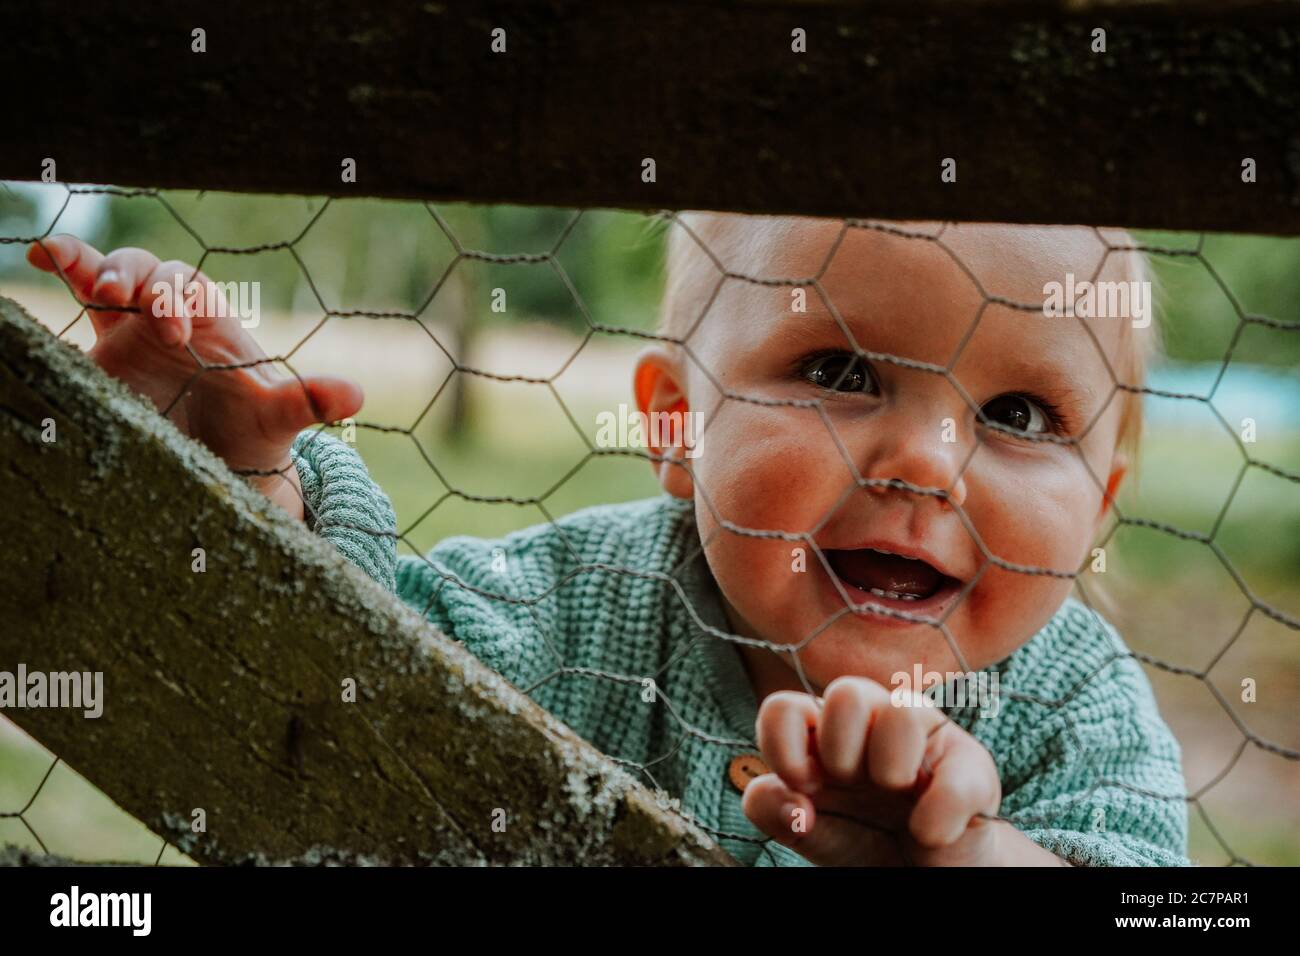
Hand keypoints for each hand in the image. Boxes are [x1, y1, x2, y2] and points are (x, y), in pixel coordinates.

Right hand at [27, 235, 362, 519]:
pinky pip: (85, 298)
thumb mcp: (278, 423)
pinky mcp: (108, 351)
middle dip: (139, 279)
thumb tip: (355, 396)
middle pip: (153, 273)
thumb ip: (308, 404)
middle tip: (127, 302)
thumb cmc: (252, 436)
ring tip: (91, 282)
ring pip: (116, 277)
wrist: (219, 466)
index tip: (173, 335)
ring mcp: (137, 330)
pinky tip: (41, 252)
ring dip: (99, 270)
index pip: (194, 290)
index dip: (178, 299)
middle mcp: (176, 318)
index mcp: (216, 324)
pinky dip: (70, 269)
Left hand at [742, 675, 1003, 864]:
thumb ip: (775, 811)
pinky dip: (938, 817)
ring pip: (901, 709)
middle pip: (846, 692)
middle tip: (852, 787)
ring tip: (897, 797)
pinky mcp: (972, 766)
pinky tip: (931, 834)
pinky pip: (956, 776)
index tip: (803, 786)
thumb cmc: (866, 840)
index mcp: (824, 734)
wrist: (927, 875)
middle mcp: (872, 721)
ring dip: (889, 768)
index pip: (784, 708)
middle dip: (841, 751)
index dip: (783, 745)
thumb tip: (793, 804)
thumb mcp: (812, 832)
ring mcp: (924, 736)